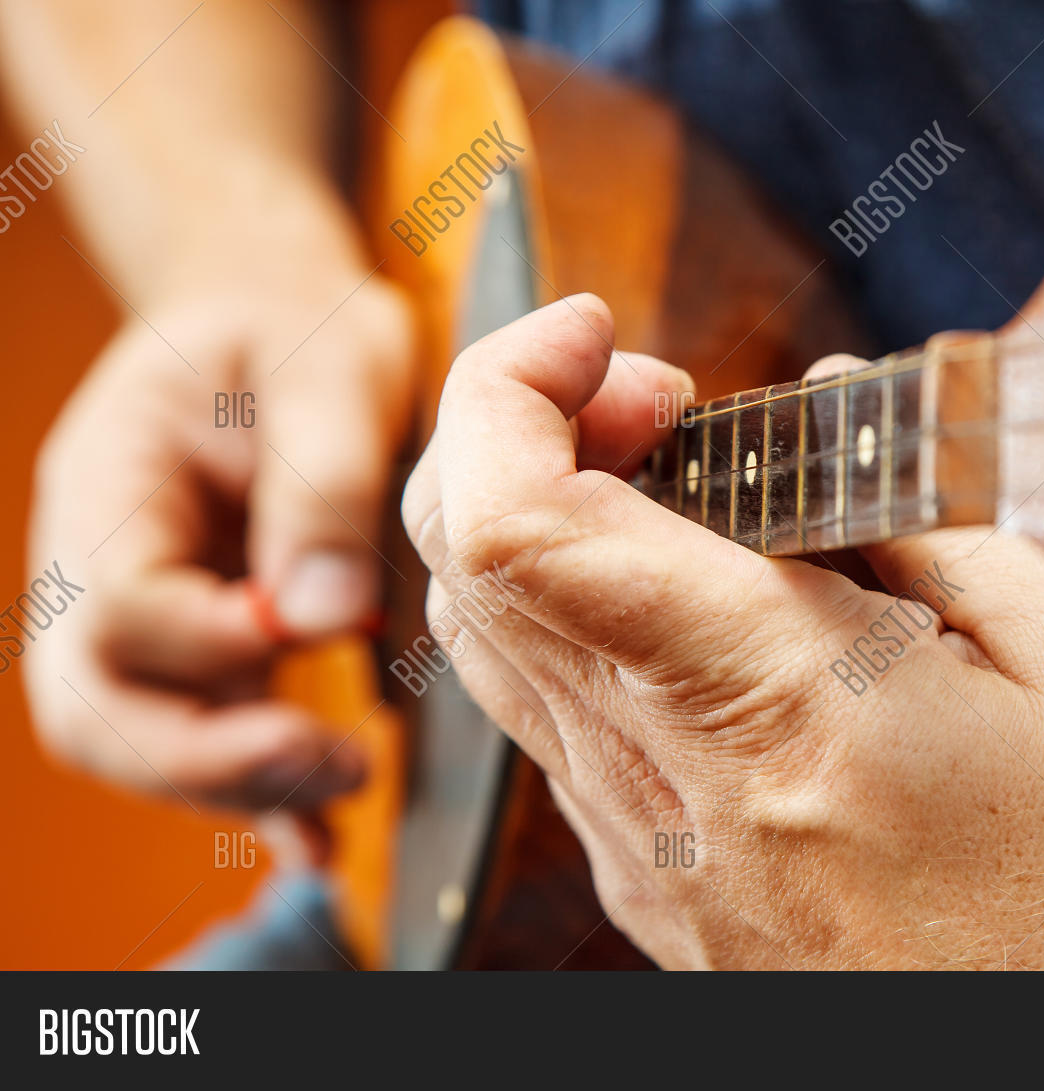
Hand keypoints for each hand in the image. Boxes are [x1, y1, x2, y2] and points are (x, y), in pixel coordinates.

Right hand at [25, 264, 415, 812]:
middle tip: (334, 767)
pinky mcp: (203, 645)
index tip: (313, 633)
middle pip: (96, 706)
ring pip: (143, 740)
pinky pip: (204, 735)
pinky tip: (316, 841)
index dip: (206, 645)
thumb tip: (326, 620)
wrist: (281, 322)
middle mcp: (103, 565)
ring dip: (234, 787)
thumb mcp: (324, 372)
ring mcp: (146, 614)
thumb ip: (323, 486)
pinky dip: (256, 793)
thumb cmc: (300, 330)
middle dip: (205, 758)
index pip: (116, 608)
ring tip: (343, 794)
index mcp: (112, 485)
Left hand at [402, 294, 1043, 969]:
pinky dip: (574, 603)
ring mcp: (631, 835)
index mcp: (765, 695)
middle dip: (523, 423)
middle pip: (463, 559)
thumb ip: (929, 512)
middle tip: (653, 393)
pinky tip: (686, 589)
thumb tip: (819, 414)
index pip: (515, 526)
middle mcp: (659, 772)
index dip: (505, 391)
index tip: (594, 335)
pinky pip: (547, 707)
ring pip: (486, 633)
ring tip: (671, 475)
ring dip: (541, 508)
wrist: (1034, 1058)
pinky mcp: (638, 868)